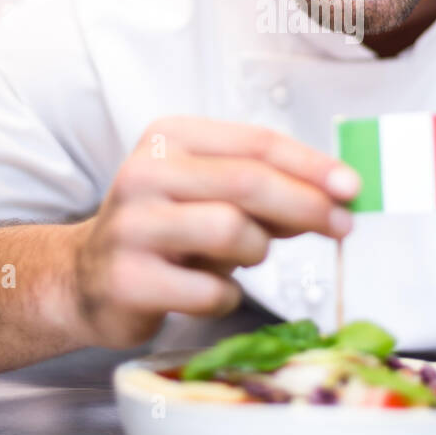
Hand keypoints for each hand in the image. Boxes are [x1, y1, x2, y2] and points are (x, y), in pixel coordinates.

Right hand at [71, 116, 358, 346]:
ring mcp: (133, 227)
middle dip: (307, 205)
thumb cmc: (163, 230)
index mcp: (170, 138)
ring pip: (234, 232)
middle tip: (343, 226)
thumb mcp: (209, 194)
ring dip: (257, 252)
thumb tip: (335, 197)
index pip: (256, 142)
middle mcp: (146, 173)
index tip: (352, 186)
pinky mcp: (128, 280)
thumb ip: (266, 190)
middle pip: (249, 182)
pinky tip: (208, 291)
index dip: (312, 165)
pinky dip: (226, 296)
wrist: (83, 278)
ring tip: (241, 258)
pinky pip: (211, 291)